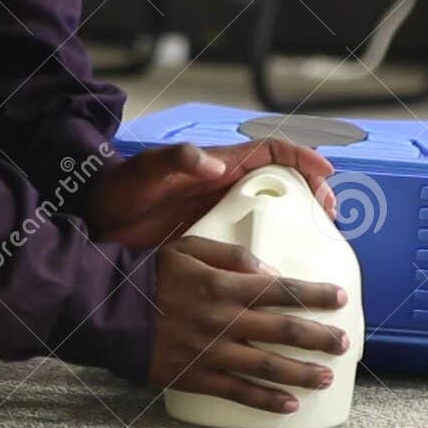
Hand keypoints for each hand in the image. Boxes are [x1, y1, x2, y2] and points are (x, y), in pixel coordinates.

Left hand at [87, 138, 336, 249]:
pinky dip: (273, 252)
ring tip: (321, 242)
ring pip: (273, 214)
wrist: (96, 222)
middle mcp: (225, 188)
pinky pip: (252, 242)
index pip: (271, 152)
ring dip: (299, 224)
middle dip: (312, 193)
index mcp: (218, 166)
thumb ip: (176, 161)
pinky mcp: (213, 242)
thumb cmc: (120, 190)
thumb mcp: (146, 173)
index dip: (302, 157)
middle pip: (283, 183)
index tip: (326, 172)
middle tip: (331, 215)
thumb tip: (211, 163)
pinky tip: (284, 275)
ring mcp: (222, 215)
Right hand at [150, 236, 349, 413]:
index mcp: (225, 286)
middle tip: (344, 344)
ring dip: (301, 372)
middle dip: (319, 338)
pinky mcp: (196, 376)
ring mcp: (212, 352)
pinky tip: (289, 405)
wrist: (108, 309)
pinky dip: (266, 400)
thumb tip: (270, 270)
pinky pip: (238, 392)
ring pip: (268, 366)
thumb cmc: (150, 275)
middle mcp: (225, 320)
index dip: (315, 295)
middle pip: (284, 330)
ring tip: (325, 377)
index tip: (340, 299)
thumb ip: (232, 257)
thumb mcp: (190, 249)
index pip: (283, 290)